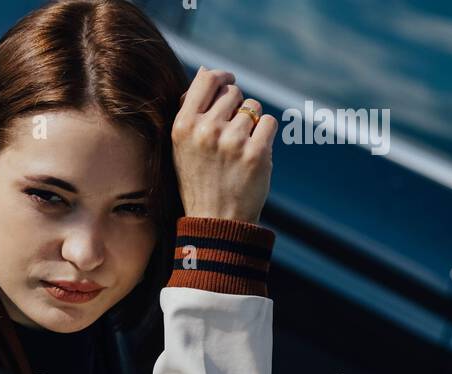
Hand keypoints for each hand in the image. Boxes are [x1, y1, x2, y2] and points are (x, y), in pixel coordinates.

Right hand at [172, 65, 276, 222]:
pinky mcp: (256, 153)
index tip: (229, 84)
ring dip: (252, 124)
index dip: (223, 78)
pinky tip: (253, 155)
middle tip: (231, 137)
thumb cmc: (199, 182)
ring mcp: (232, 142)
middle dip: (237, 108)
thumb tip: (204, 72)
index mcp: (183, 127)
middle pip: (234, 93)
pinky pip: (269, 123)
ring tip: (239, 150)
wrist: (215, 223)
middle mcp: (205, 131)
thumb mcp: (182, 147)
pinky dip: (265, 136)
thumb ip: (191, 110)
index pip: (208, 79)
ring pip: (253, 108)